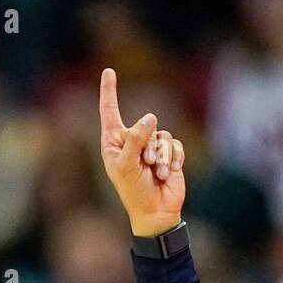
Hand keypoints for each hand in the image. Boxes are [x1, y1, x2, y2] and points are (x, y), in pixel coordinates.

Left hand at [99, 68, 185, 237]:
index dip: (109, 91)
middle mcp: (132, 141)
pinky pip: (174, 144)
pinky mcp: (169, 153)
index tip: (109, 71)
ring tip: (156, 173)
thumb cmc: (134, 191)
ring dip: (160, 156)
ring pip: (161, 134)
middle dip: (147, 146)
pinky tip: (168, 174)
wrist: (156, 212)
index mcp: (114, 143)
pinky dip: (173, 159)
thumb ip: (135, 138)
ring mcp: (151, 147)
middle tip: (144, 166)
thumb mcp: (126, 165)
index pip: (110, 111)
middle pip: (144, 124)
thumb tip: (151, 117)